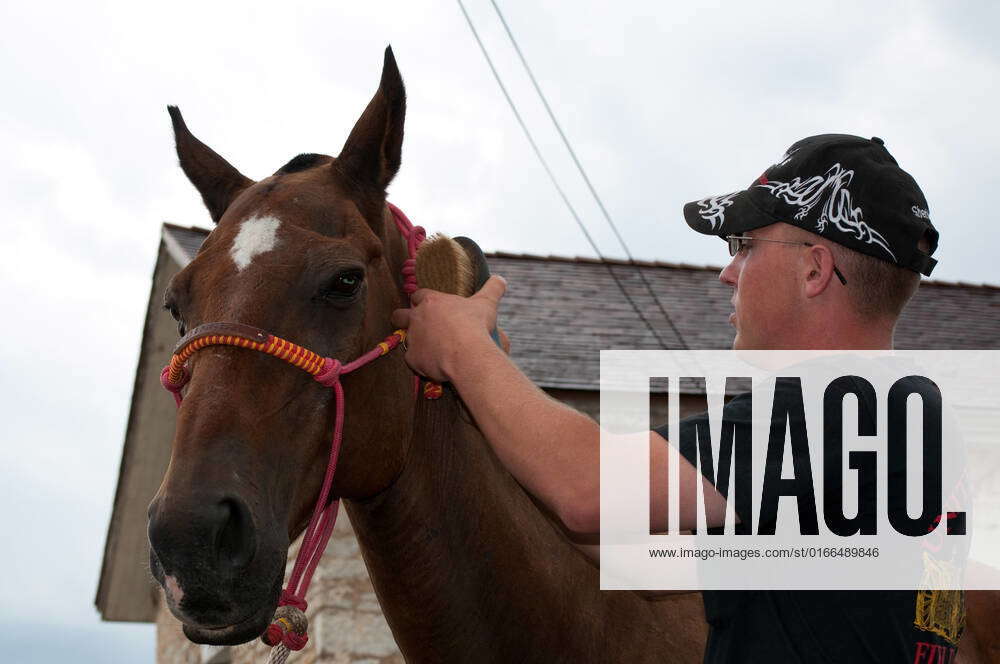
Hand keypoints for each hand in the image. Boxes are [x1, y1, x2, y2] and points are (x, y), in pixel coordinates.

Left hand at [391, 275, 506, 381]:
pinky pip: (413, 360)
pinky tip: (435, 365)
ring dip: (416, 342)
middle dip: (404, 319)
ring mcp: (412, 338)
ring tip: (431, 349)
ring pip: (405, 339)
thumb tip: (501, 279)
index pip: (418, 295)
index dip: (422, 301)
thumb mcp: (486, 303)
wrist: (467, 354)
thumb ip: (492, 288)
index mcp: (431, 301)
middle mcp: (417, 317)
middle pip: (399, 315)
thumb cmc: (475, 325)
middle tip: (420, 327)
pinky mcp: (412, 358)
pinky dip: (422, 363)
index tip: (431, 307)